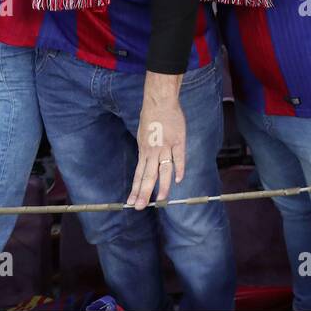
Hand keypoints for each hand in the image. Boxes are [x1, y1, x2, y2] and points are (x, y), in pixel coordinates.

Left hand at [128, 72, 185, 209]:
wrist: (160, 102)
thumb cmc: (151, 117)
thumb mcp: (142, 135)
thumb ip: (146, 149)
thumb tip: (146, 161)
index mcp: (144, 151)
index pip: (139, 175)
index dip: (135, 189)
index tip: (131, 202)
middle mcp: (152, 152)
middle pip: (148, 176)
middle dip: (143, 193)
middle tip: (139, 207)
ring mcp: (165, 147)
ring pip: (163, 171)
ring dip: (161, 187)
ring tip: (160, 201)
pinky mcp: (178, 141)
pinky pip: (179, 158)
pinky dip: (179, 169)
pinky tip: (178, 180)